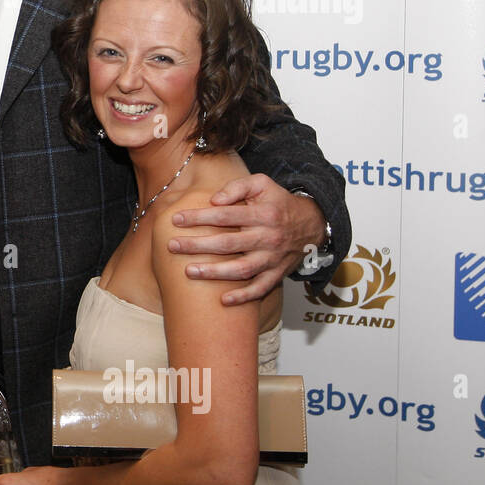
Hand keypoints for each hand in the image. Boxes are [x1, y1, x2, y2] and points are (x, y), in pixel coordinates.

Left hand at [168, 174, 324, 304]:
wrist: (312, 224)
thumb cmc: (278, 202)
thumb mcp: (262, 184)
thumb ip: (237, 187)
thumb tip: (214, 200)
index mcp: (263, 214)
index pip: (225, 215)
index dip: (200, 217)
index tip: (176, 219)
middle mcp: (268, 237)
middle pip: (228, 243)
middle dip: (198, 245)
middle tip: (172, 246)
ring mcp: (273, 258)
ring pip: (242, 269)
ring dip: (215, 273)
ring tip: (189, 272)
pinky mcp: (277, 273)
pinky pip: (261, 288)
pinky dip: (244, 297)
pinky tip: (223, 300)